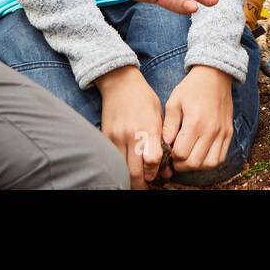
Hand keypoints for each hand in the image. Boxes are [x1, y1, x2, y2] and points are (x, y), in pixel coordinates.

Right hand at [96, 66, 165, 188]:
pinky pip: (110, 157)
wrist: (120, 82)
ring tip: (134, 181)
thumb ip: (161, 140)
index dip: (155, 172)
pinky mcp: (105, 135)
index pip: (153, 160)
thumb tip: (165, 167)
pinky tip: (122, 168)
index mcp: (149, 128)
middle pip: (135, 170)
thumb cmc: (143, 97)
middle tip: (145, 187)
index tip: (156, 175)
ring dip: (128, 178)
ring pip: (120, 167)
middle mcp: (132, 134)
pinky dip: (117, 166)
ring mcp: (116, 136)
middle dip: (141, 183)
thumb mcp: (159, 115)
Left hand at [163, 66, 233, 172]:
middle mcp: (211, 130)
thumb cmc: (191, 88)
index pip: (181, 154)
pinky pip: (221, 157)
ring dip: (196, 166)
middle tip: (175, 159)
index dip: (171, 157)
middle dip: (182, 165)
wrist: (215, 75)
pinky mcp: (229, 132)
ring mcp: (222, 133)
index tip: (168, 151)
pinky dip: (210, 161)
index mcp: (195, 122)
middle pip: (195, 163)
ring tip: (188, 157)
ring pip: (209, 164)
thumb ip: (169, 126)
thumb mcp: (174, 102)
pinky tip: (201, 154)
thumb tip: (165, 145)